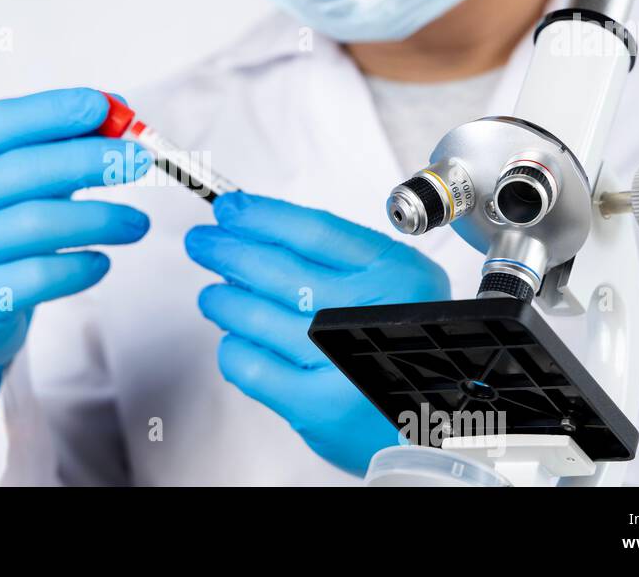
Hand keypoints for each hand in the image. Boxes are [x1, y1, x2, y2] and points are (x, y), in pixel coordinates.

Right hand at [0, 88, 149, 420]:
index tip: (105, 106)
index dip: (52, 110)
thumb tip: (115, 110)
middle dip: (89, 161)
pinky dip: (81, 266)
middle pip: (21, 170)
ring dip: (100, 219)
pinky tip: (102, 262)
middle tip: (138, 162)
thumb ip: (52, 147)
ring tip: (136, 223)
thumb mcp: (7, 187)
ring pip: (36, 224)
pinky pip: (39, 276)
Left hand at [184, 192, 449, 475]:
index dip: (261, 216)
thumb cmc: (405, 352)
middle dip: (226, 249)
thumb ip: (345, 261)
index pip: (311, 231)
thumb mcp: (403, 289)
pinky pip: (249, 364)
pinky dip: (232, 348)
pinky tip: (235, 340)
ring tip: (213, 294)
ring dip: (221, 298)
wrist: (436, 429)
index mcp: (394, 276)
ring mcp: (337, 359)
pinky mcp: (314, 405)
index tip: (231, 209)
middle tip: (203, 243)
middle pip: (275, 267)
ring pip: (252, 314)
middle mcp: (367, 313)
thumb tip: (258, 234)